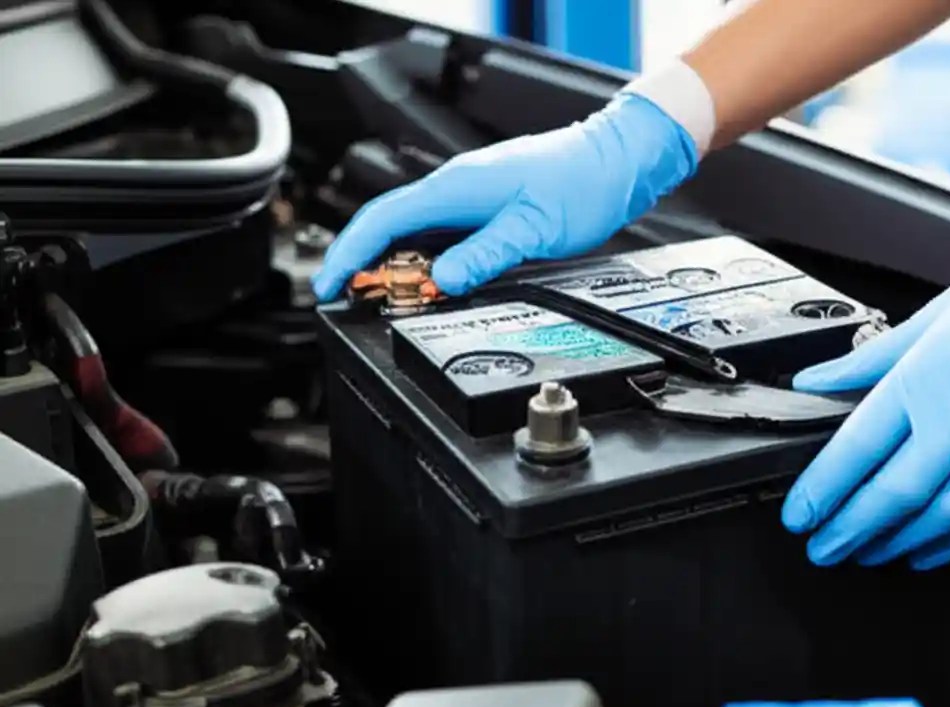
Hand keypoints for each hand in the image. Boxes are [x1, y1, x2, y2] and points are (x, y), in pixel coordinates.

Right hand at [311, 94, 696, 300]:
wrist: (617, 161)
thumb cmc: (583, 183)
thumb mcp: (535, 228)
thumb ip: (486, 255)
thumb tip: (446, 280)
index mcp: (456, 188)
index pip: (382, 220)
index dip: (349, 254)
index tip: (330, 285)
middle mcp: (455, 188)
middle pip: (389, 226)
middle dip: (363, 263)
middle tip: (348, 301)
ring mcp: (469, 196)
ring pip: (414, 232)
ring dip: (394, 264)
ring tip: (383, 299)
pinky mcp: (486, 206)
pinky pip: (441, 235)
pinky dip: (426, 261)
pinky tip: (432, 281)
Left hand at [782, 185, 949, 569]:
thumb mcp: (930, 318)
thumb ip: (866, 361)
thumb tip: (813, 381)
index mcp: (927, 379)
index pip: (858, 449)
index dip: (823, 490)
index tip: (800, 514)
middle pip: (893, 494)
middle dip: (849, 529)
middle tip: (821, 547)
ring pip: (941, 518)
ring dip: (896, 542)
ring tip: (864, 552)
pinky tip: (925, 551)